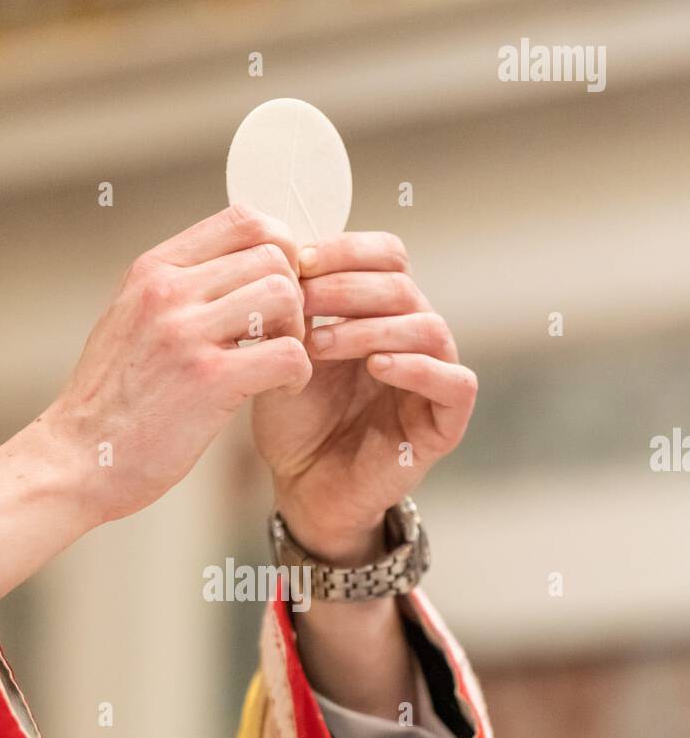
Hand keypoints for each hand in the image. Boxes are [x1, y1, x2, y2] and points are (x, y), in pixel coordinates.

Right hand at [49, 204, 310, 525]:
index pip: (242, 219)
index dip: (279, 246)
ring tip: (279, 361)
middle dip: (295, 294)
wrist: (77, 458)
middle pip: (272, 255)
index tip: (280, 285)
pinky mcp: (209, 380)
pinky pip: (288, 354)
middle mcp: (167, 291)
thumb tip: (234, 269)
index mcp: (151, 270)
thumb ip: (177, 290)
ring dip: (298, 331)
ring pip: (285, 295)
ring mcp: (186, 333)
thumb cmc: (110, 402)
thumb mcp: (130, 321)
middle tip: (282, 333)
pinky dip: (298, 373)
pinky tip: (281, 389)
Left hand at [252, 231, 476, 564]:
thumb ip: (291, 310)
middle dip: (347, 287)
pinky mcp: (444, 424)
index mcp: (381, 312)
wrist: (301, 487)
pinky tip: (377, 366)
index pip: (386, 256)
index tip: (298, 259)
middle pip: (403, 285)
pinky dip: (419, 368)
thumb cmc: (294, 421)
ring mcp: (433, 379)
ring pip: (429, 327)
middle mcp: (413, 337)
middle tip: (302, 299)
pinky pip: (455, 384)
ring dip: (371, 327)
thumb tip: (282, 255)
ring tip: (321, 342)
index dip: (347, 250)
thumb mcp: (284, 354)